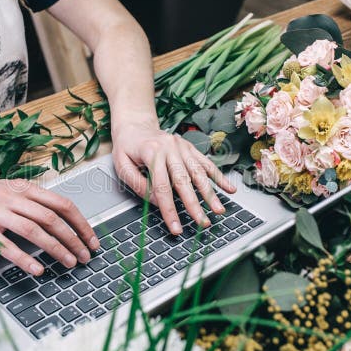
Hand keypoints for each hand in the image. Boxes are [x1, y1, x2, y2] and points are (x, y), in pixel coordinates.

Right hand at [0, 179, 99, 275]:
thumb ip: (35, 202)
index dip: (80, 223)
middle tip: (84, 256)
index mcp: (24, 188)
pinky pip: (6, 246)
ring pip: (33, 230)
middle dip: (73, 239)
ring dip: (55, 248)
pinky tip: (37, 269)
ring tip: (68, 262)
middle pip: (51, 219)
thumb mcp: (11, 192)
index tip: (92, 240)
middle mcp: (12, 198)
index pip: (61, 204)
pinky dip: (24, 258)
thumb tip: (67, 222)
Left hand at [112, 119, 236, 233]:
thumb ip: (138, 184)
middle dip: (195, 205)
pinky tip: (229, 189)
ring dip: (210, 193)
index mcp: (152, 152)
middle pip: (184, 181)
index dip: (169, 210)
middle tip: (203, 223)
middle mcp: (170, 148)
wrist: (135, 124)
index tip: (176, 227)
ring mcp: (182, 147)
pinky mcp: (190, 147)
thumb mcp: (122, 165)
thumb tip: (157, 201)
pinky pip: (206, 163)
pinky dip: (219, 177)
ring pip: (199, 173)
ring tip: (219, 210)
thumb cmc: (127, 146)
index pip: (162, 187)